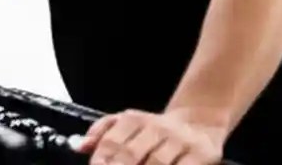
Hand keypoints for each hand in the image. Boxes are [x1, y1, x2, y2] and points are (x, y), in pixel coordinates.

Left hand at [74, 109, 225, 164]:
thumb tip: (80, 146)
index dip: (101, 160)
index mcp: (135, 119)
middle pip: (132, 154)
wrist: (201, 120)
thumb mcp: (128, 123)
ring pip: (157, 162)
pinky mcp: (201, 154)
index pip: (112, 142)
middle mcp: (157, 127)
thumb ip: (102, 132)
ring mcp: (180, 141)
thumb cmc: (157, 130)